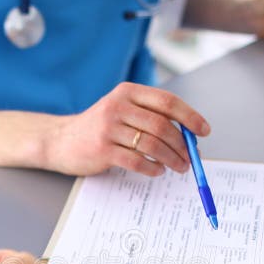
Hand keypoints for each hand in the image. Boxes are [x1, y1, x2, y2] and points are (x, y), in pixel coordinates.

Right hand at [44, 82, 209, 177]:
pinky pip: (136, 161)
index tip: (203, 131)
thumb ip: (149, 118)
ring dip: (171, 158)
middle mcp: (117, 106)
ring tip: (180, 167)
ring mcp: (108, 128)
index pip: (166, 101)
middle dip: (182, 144)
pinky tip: (158, 171)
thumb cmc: (98, 129)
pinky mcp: (102, 150)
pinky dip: (152, 168)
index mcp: (127, 93)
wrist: (60, 140)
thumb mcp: (121, 112)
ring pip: (151, 144)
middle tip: (191, 157)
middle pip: (161, 125)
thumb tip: (187, 137)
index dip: (189, 117)